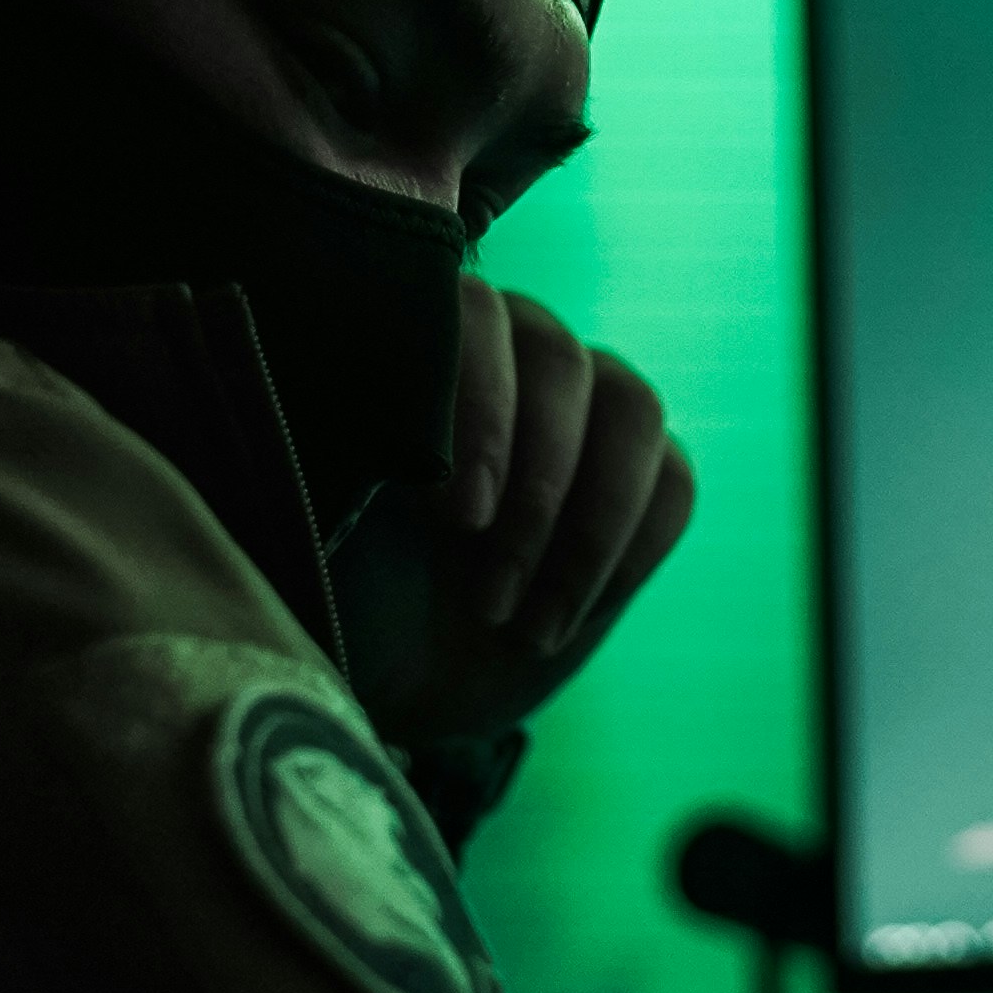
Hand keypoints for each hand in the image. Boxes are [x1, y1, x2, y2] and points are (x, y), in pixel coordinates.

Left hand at [341, 284, 696, 752]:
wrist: (396, 678)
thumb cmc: (341, 595)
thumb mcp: (319, 528)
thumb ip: (356, 453)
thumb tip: (408, 430)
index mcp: (422, 342)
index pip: (474, 313)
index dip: (481, 407)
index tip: (459, 518)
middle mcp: (507, 350)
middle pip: (561, 360)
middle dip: (534, 492)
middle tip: (486, 598)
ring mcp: (583, 407)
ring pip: (633, 409)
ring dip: (589, 529)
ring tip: (525, 627)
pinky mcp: (641, 474)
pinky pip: (673, 482)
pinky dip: (627, 556)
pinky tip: (559, 622)